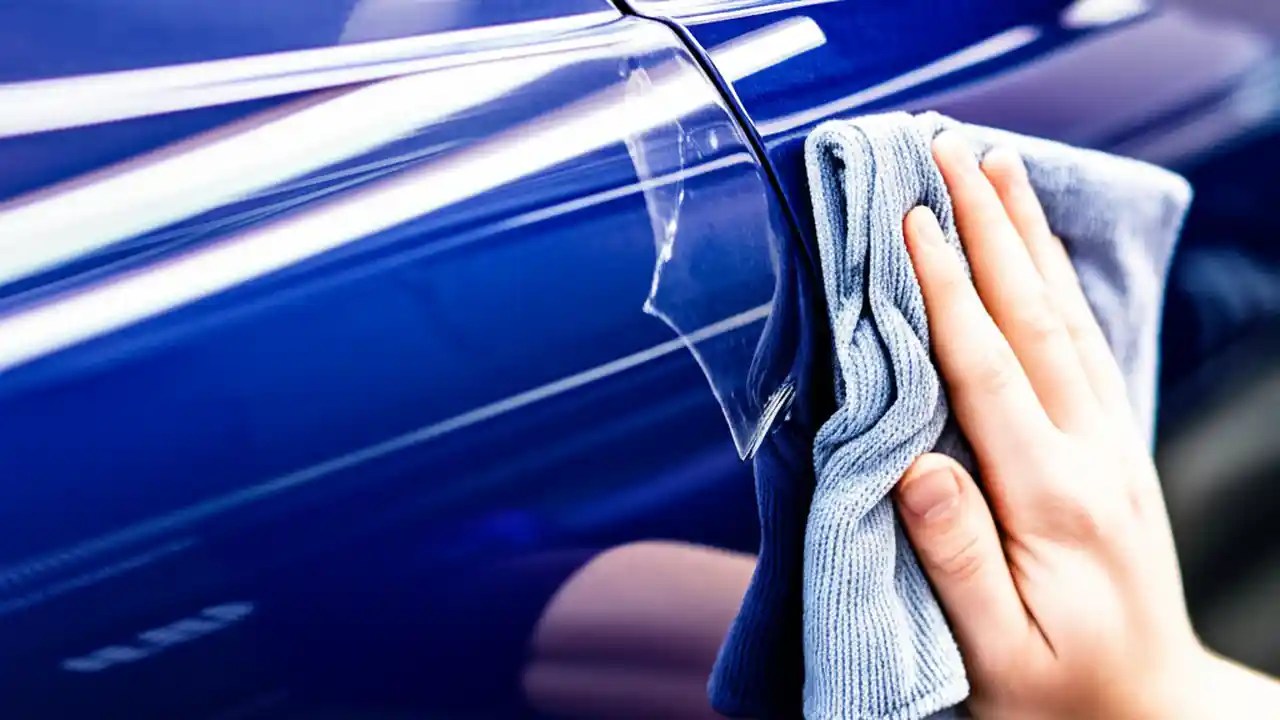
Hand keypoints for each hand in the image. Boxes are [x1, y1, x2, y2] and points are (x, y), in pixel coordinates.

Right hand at [896, 131, 1205, 718]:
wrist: (1149, 712)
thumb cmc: (1057, 696)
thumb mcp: (996, 656)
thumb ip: (955, 558)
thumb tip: (913, 465)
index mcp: (1051, 499)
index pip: (988, 371)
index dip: (946, 291)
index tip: (910, 220)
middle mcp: (1090, 455)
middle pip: (1034, 318)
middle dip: (989, 228)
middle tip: (948, 152)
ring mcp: (1110, 446)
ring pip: (1067, 318)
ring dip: (1029, 237)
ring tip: (996, 168)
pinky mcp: (1113, 450)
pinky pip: (1087, 345)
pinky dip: (1058, 283)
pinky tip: (1038, 251)